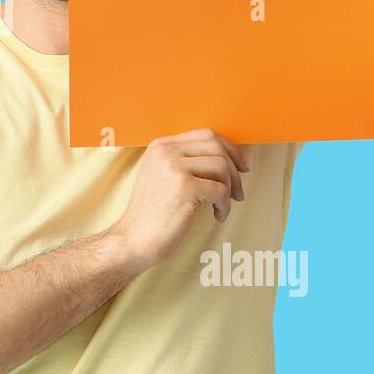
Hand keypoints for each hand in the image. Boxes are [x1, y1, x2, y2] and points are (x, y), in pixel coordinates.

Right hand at [107, 128, 249, 272]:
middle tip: (238, 191)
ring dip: (231, 188)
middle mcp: (166, 151)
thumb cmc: (151, 214)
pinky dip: (225, 206)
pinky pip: (221, 190)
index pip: (205, 134)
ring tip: (224, 205)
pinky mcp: (184, 187)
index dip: (229, 149)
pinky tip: (217, 216)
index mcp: (160, 146)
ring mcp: (174, 167)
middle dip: (235, 168)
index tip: (240, 166)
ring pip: (221, 166)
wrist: (134, 239)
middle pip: (216, 146)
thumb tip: (224, 159)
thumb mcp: (161, 177)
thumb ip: (184, 162)